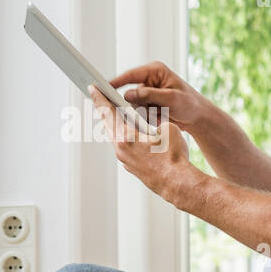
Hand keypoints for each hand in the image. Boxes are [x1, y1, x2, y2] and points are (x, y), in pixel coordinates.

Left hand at [88, 85, 199, 207]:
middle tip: (103, 98)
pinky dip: (126, 138)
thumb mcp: (167, 129)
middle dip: (106, 110)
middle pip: (108, 124)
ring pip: (116, 137)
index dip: (99, 98)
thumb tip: (149, 123)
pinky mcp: (131, 167)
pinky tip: (133, 134)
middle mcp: (120, 149)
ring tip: (119, 114)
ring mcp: (124, 160)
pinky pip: (124, 148)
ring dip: (117, 125)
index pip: (108, 112)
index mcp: (126, 136)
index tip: (92, 88)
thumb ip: (154, 121)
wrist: (178, 183)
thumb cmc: (174, 157)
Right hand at [107, 61, 217, 135]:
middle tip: (144, 111)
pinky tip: (160, 117)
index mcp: (155, 71)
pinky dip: (147, 118)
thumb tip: (128, 94)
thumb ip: (149, 95)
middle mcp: (149, 80)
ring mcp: (148, 93)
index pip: (131, 75)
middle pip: (130, 92)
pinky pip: (139, 112)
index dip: (116, 81)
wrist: (198, 118)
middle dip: (135, 104)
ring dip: (144, 113)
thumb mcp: (171, 98)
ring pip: (133, 105)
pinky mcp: (148, 104)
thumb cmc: (189, 104)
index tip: (103, 87)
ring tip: (161, 115)